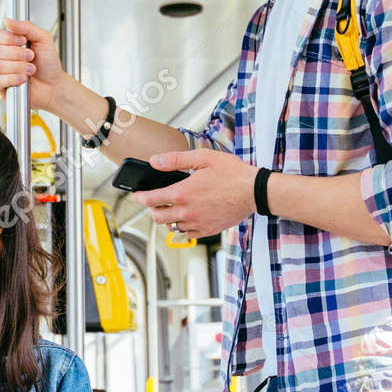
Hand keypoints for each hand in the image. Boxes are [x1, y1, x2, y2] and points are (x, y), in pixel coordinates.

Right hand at [0, 18, 65, 111]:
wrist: (55, 85)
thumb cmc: (48, 64)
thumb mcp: (43, 39)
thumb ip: (26, 27)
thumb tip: (8, 20)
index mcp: (8, 44)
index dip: (8, 38)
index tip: (23, 41)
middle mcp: (2, 57)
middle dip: (17, 54)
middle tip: (31, 56)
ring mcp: (0, 73)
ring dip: (19, 67)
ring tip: (31, 69)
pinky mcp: (0, 88)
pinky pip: (0, 80)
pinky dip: (14, 78)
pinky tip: (24, 78)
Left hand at [131, 149, 258, 238]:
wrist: (254, 192)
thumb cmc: (232, 173)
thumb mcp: (203, 158)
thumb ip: (175, 160)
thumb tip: (155, 161)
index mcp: (183, 192)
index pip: (150, 200)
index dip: (139, 197)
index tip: (137, 195)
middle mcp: (187, 211)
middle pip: (157, 217)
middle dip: (152, 208)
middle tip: (156, 201)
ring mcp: (197, 223)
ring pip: (171, 226)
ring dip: (168, 218)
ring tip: (174, 207)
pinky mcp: (207, 230)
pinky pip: (186, 234)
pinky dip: (183, 226)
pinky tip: (188, 215)